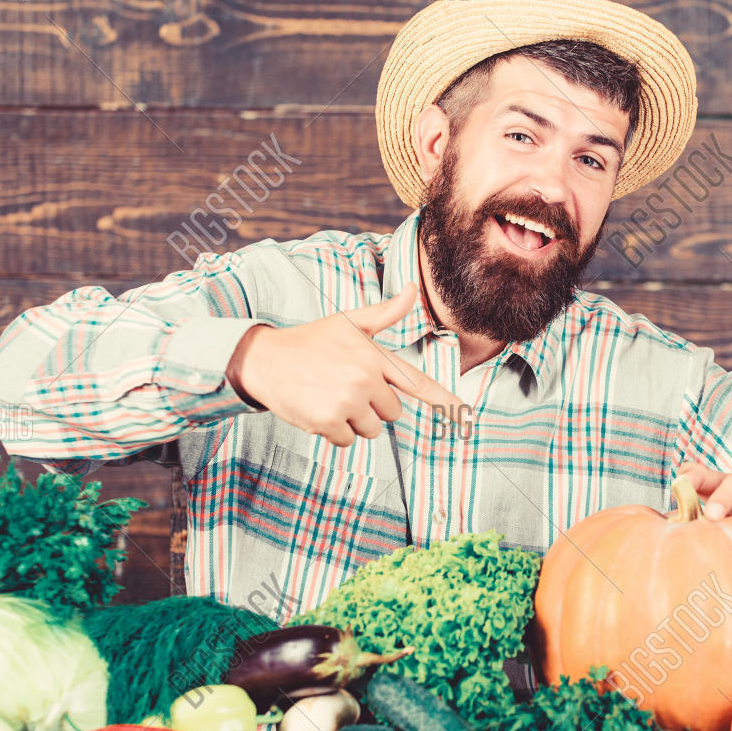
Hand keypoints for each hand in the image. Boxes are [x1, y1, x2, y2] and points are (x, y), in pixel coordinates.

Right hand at [225, 283, 464, 446]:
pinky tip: (316, 409)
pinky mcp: (329, 421)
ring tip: (328, 396)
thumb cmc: (310, 341)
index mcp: (375, 356)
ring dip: (352, 421)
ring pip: (370, 430)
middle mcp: (365, 378)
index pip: (418, 383)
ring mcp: (348, 400)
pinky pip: (347, 441)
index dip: (445, 401)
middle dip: (371, 406)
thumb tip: (413, 289)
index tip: (467, 416)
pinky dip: (333, 432)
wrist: (264, 359)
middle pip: (392, 413)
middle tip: (342, 386)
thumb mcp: (348, 322)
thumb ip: (385, 313)